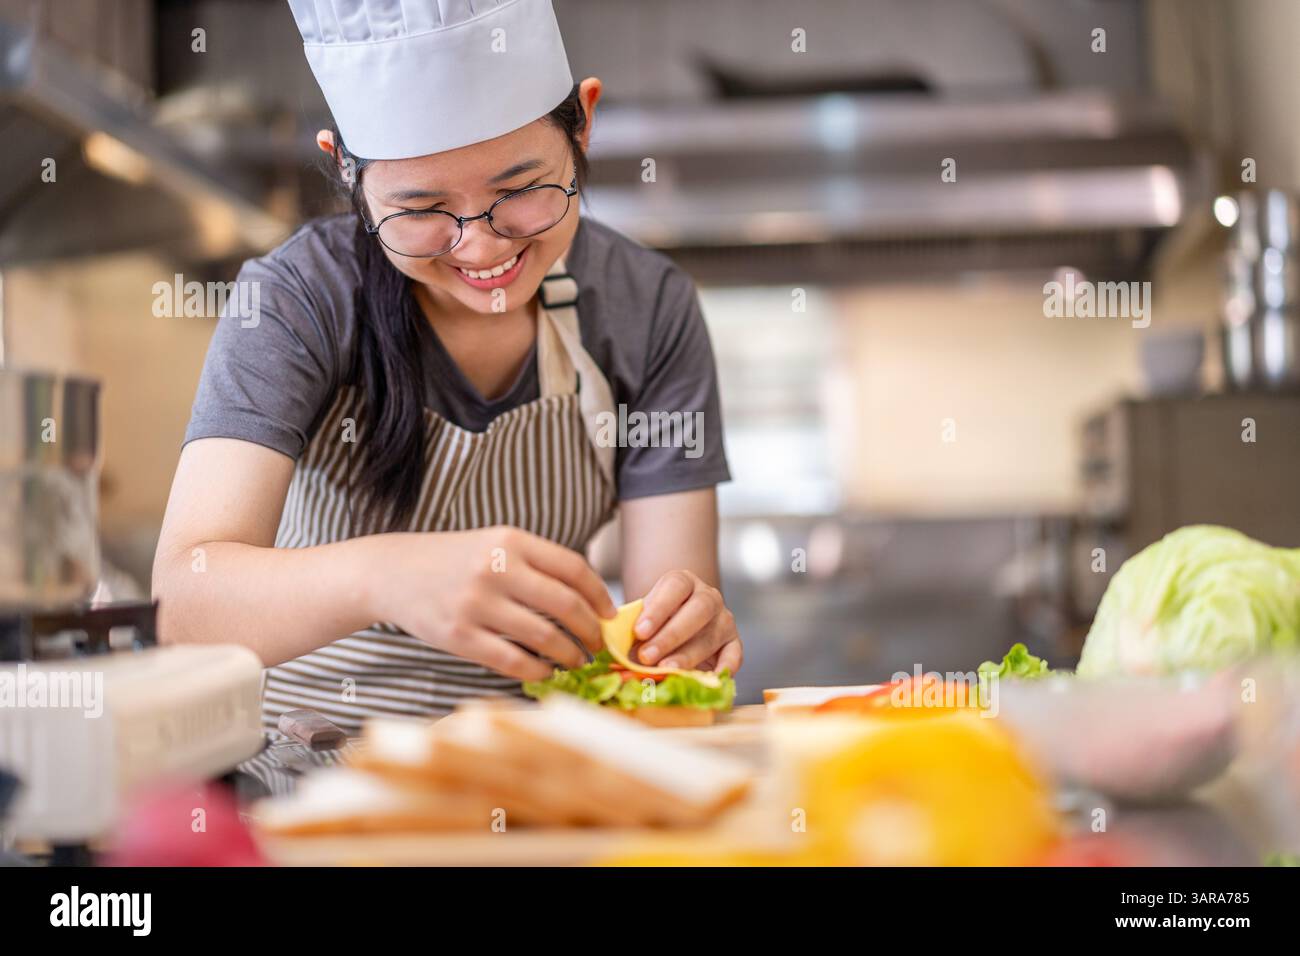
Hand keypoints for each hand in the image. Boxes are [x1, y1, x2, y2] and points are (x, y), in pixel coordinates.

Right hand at [376, 527, 615, 680]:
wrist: (392, 572)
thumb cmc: (454, 560)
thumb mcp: (494, 544)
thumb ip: (536, 563)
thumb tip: (588, 599)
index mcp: (510, 541)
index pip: (573, 568)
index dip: (599, 595)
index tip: (609, 614)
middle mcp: (495, 569)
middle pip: (566, 605)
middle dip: (590, 630)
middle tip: (597, 644)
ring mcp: (476, 604)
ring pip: (544, 637)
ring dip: (570, 655)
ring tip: (577, 660)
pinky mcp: (459, 637)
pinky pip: (513, 661)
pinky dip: (539, 671)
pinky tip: (546, 671)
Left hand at [628, 570, 742, 672]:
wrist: (679, 627)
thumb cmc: (656, 623)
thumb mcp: (642, 619)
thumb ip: (629, 630)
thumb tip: (612, 651)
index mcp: (684, 582)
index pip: (675, 586)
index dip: (658, 608)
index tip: (639, 631)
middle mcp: (709, 597)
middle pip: (698, 609)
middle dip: (671, 635)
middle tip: (647, 656)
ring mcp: (724, 620)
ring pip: (712, 634)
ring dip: (687, 654)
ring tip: (665, 669)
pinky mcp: (734, 643)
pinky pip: (735, 655)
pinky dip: (725, 667)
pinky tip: (708, 678)